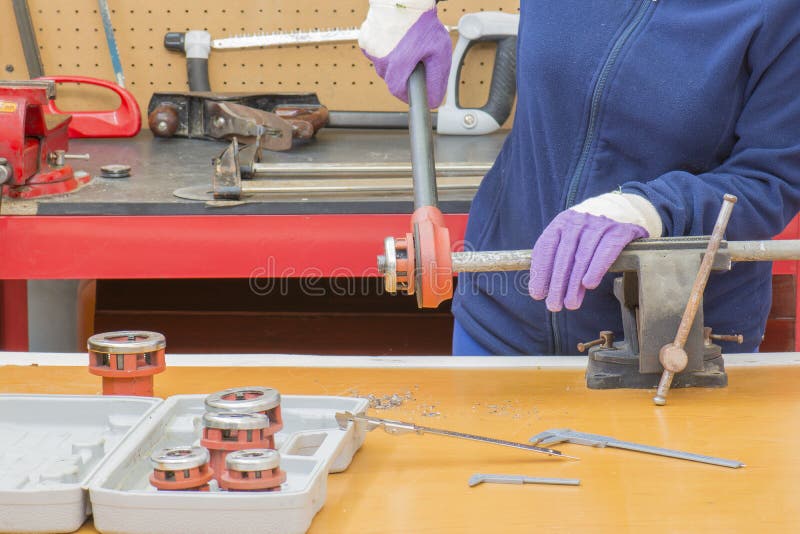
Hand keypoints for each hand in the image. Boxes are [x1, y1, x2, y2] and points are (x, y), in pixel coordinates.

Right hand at [359, 0, 451, 107]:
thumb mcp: (438, 53)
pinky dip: (385, 49)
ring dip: (394, 61)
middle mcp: (380, 61)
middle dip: (404, 73)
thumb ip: (436, 80)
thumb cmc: (421, 21)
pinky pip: (375, 53)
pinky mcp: (365, 40)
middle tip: (416, 58)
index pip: (400, 94)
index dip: (410, 94)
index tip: (418, 90)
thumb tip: (434, 101)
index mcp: (397, 67)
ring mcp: (370, 50)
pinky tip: (394, 38)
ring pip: (383, 66)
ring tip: (406, 44)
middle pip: (391, 79)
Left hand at [528, 193, 661, 311]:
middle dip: (557, 283)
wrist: (622, 210)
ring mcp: (600, 224)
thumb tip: (540, 289)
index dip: (541, 272)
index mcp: (561, 222)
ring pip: (583, 256)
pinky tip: (589, 285)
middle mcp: (579, 221)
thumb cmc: (589, 233)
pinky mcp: (620, 231)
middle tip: (553, 305)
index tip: (538, 294)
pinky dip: (596, 268)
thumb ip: (555, 258)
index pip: (546, 247)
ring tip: (571, 303)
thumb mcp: (569, 238)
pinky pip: (606, 251)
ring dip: (575, 283)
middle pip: (564, 255)